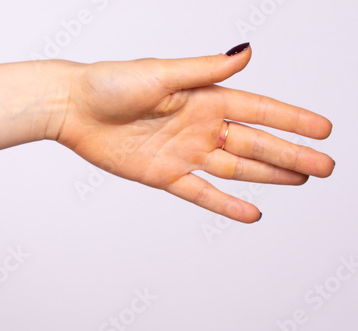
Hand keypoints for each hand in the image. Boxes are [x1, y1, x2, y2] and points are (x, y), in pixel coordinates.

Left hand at [54, 44, 334, 222]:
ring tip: (302, 180)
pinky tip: (252, 212)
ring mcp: (182, 151)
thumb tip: (246, 52)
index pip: (258, 109)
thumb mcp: (161, 73)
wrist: (70, 108)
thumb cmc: (109, 83)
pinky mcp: (162, 174)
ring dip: (269, 175)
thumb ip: (205, 69)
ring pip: (235, 168)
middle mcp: (198, 125)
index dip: (291, 119)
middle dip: (291, 154)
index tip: (323, 129)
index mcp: (203, 97)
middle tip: (326, 166)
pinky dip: (226, 204)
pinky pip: (200, 192)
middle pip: (254, 143)